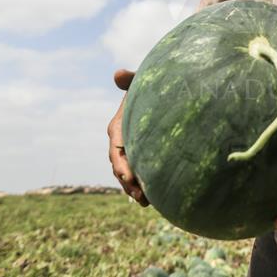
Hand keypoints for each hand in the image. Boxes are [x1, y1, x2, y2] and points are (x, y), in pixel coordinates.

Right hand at [107, 69, 148, 205]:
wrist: (160, 97)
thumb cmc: (148, 88)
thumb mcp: (141, 82)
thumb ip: (131, 80)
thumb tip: (118, 74)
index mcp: (117, 128)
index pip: (116, 149)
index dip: (121, 165)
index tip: (129, 178)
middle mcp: (121, 143)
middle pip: (120, 167)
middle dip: (128, 184)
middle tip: (141, 197)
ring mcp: (131, 152)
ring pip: (129, 176)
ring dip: (135, 190)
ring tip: (147, 202)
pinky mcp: (142, 157)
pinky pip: (141, 175)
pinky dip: (146, 187)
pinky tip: (157, 199)